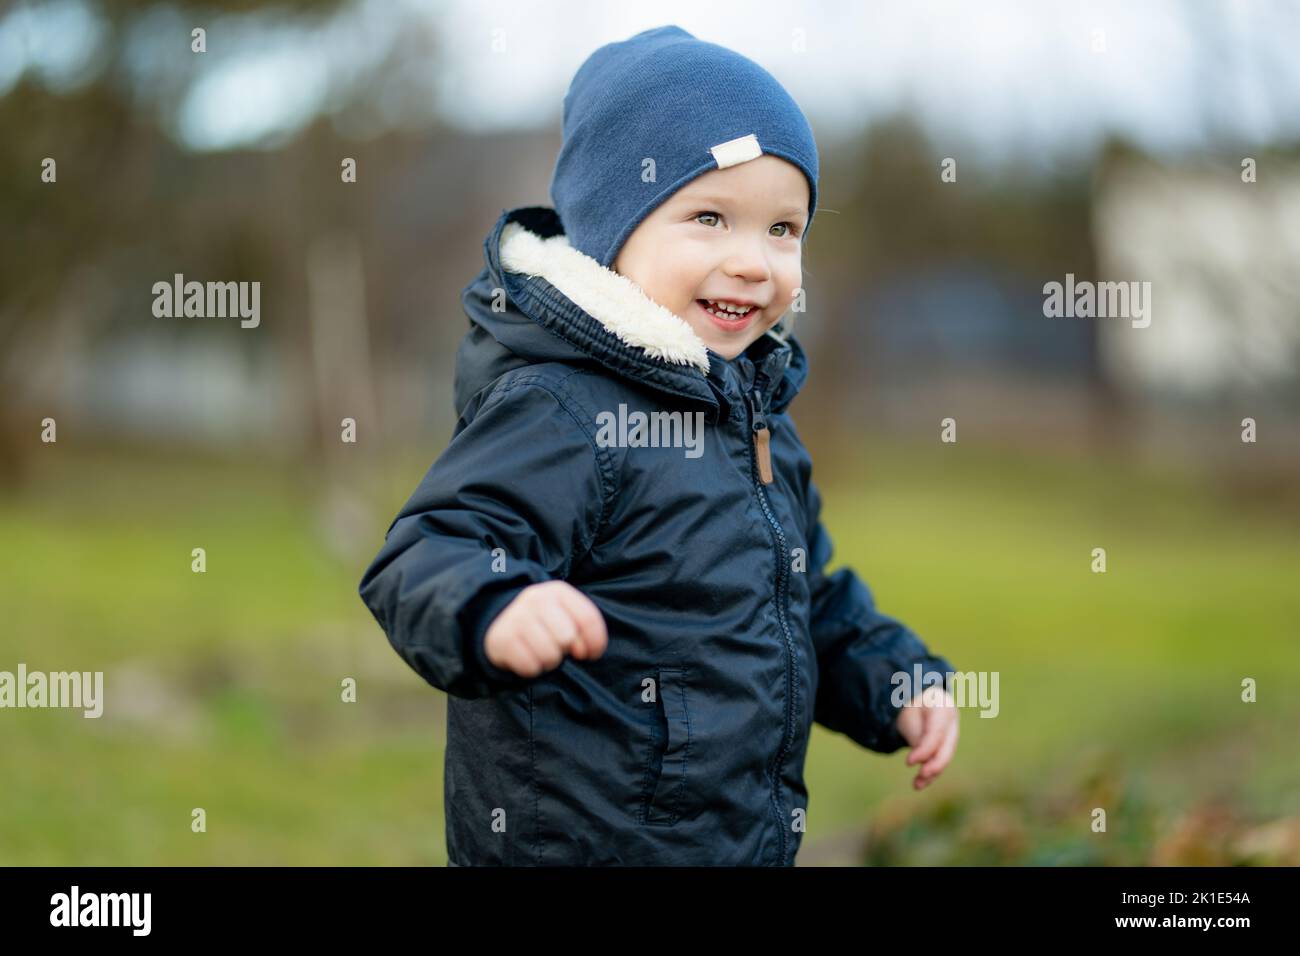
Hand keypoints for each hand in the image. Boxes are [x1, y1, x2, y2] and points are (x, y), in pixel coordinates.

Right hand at [483, 580, 607, 677]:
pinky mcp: (501, 638)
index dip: (595, 642)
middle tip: (556, 647)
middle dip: (566, 650)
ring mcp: (516, 617)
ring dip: (549, 661)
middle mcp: (536, 599)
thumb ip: (582, 628)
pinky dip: (532, 668)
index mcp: (558, 591)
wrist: (499, 617)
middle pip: (567, 637)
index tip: (591, 654)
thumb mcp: (565, 614)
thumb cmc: (543, 620)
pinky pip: (529, 666)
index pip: (588, 618)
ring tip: (541, 652)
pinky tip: (527, 657)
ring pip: (549, 654)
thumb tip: (583, 651)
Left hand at [895, 682, 958, 790]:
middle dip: (934, 765)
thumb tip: (920, 756)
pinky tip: (918, 784)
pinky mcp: (944, 747)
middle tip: (920, 775)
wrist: (918, 696)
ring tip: (917, 785)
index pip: (936, 733)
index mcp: (942, 708)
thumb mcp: (908, 708)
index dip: (924, 750)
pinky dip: (929, 774)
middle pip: (945, 749)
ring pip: (942, 758)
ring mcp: (949, 736)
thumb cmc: (911, 700)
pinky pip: (938, 761)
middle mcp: (950, 723)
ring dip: (931, 773)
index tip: (909, 762)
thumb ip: (914, 730)